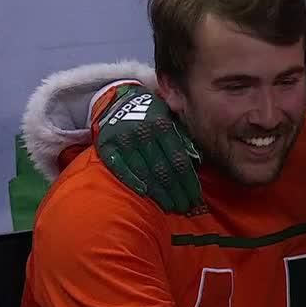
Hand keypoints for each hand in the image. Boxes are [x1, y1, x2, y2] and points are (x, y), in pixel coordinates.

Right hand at [94, 85, 204, 214]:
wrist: (118, 100)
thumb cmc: (151, 113)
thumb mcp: (170, 118)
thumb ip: (183, 138)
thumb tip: (198, 164)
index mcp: (162, 125)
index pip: (179, 160)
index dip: (188, 181)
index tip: (195, 197)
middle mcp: (143, 132)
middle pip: (163, 170)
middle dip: (176, 191)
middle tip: (185, 207)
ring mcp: (123, 140)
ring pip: (145, 172)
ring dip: (159, 193)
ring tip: (170, 207)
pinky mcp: (106, 146)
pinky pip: (120, 168)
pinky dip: (133, 182)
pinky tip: (144, 194)